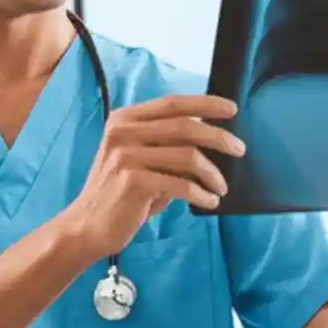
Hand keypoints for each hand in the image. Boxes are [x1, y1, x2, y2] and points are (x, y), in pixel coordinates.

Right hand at [67, 94, 244, 257]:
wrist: (88, 224)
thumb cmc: (119, 192)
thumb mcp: (139, 159)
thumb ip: (166, 144)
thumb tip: (210, 137)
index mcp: (123, 120)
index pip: (172, 103)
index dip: (205, 104)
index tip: (231, 109)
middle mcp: (122, 133)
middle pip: (184, 126)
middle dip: (219, 137)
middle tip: (239, 150)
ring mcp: (126, 156)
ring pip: (188, 156)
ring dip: (213, 173)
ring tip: (221, 187)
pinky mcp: (134, 182)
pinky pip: (182, 184)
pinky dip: (202, 193)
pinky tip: (209, 201)